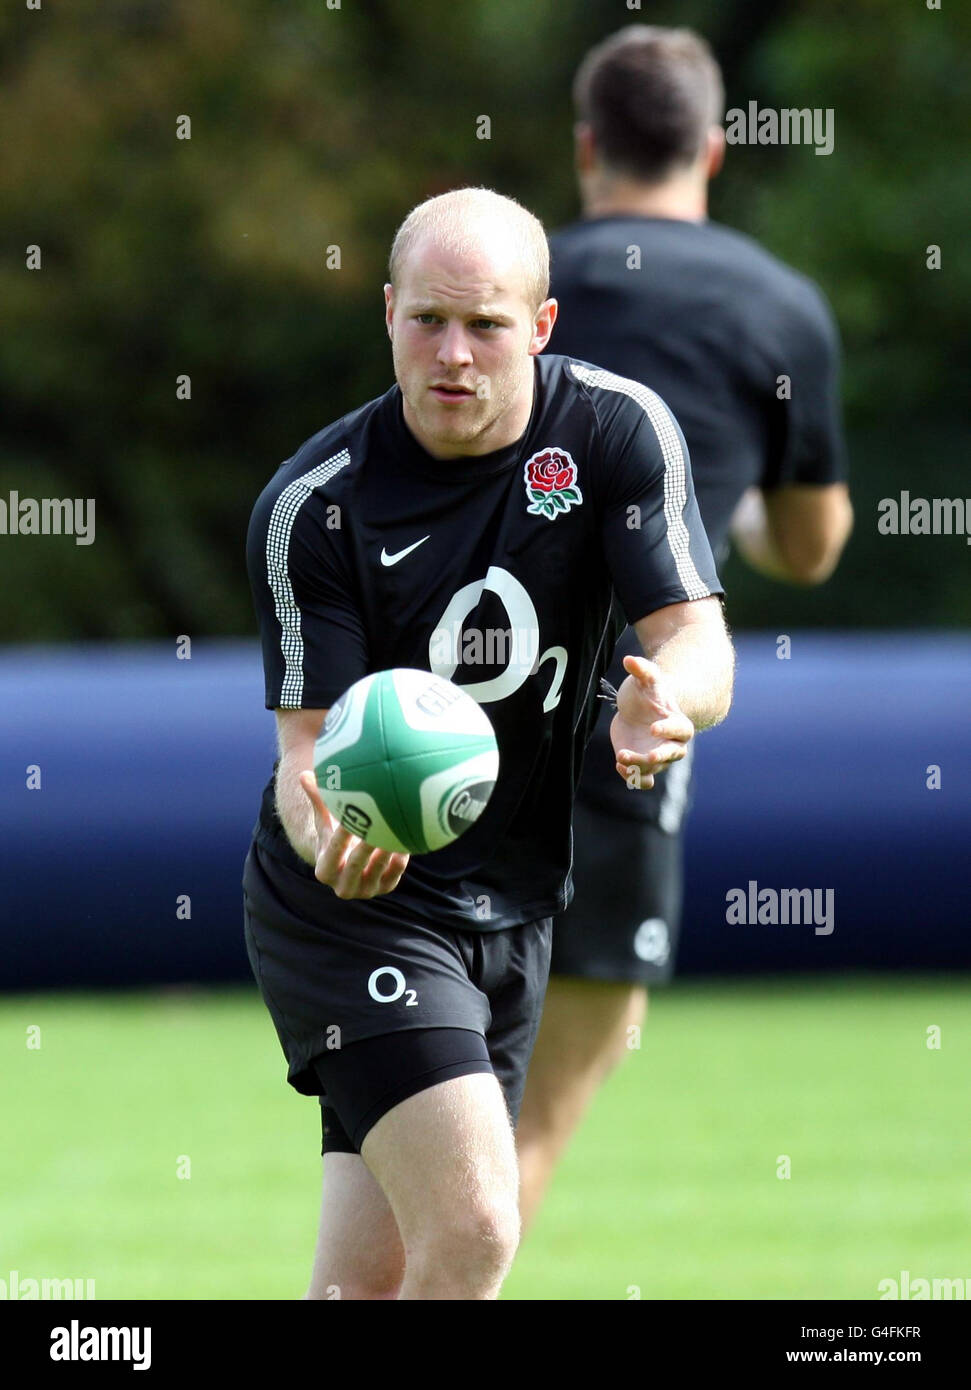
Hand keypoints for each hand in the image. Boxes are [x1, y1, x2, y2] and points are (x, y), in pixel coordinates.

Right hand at [299, 771, 409, 897]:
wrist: (350, 866)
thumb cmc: (335, 836)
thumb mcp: (324, 822)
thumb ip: (317, 800)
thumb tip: (303, 774)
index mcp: (324, 871)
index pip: (333, 850)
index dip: (342, 834)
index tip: (350, 817)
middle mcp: (343, 886)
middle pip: (355, 863)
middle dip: (366, 845)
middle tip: (377, 824)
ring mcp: (366, 890)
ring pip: (378, 869)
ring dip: (387, 850)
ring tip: (396, 828)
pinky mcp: (386, 887)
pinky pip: (396, 871)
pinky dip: (401, 855)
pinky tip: (408, 837)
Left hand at [610, 655, 693, 789]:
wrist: (637, 709)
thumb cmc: (646, 693)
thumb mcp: (644, 679)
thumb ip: (641, 669)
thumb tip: (628, 659)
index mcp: (678, 722)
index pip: (680, 729)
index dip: (669, 730)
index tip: (653, 728)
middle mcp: (671, 743)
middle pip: (673, 755)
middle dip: (661, 757)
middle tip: (650, 757)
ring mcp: (657, 756)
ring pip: (654, 768)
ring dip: (639, 766)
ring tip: (621, 755)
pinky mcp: (642, 765)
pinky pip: (642, 778)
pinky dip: (633, 777)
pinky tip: (619, 765)